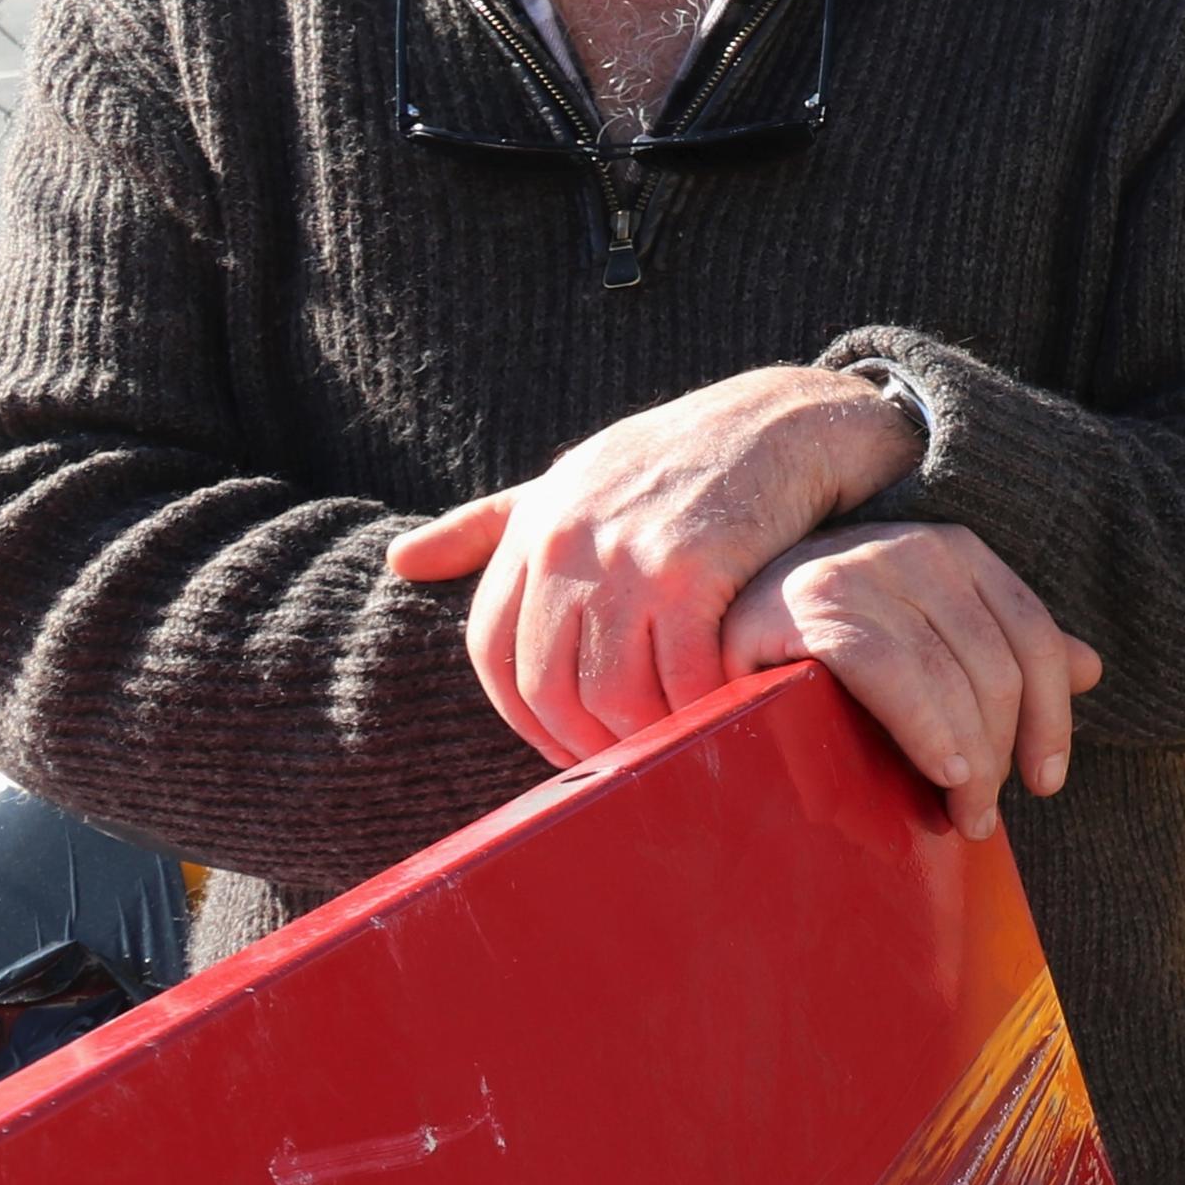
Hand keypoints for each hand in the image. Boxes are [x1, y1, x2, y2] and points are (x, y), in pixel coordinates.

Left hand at [388, 365, 922, 765]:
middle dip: (584, 742)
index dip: (524, 716)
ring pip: (613, 691)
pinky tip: (716, 713)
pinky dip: (696, 709)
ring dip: (643, 737)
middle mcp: (568, 544)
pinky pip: (682, 673)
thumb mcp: (571, 478)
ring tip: (671, 748)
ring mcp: (629, 557)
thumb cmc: (676, 457)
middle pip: (549, 684)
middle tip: (625, 765)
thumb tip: (403, 561)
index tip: (566, 745)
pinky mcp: (695, 568)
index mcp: (532, 530)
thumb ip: (488, 524)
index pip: (494, 652)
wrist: (781, 419)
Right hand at [726, 522, 1102, 839]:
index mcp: (955, 551)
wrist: (708, 633)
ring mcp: (859, 568)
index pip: (1032, 635)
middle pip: (996, 662)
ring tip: (961, 815)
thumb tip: (1092, 668)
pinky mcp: (806, 604)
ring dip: (968, 758)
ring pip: (950, 673)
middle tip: (981, 818)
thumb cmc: (824, 657)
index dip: (1051, 715)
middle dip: (1001, 753)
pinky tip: (938, 771)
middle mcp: (914, 547)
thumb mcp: (924, 646)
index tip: (1046, 782)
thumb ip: (1001, 650)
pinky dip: (924, 726)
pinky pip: (889, 670)